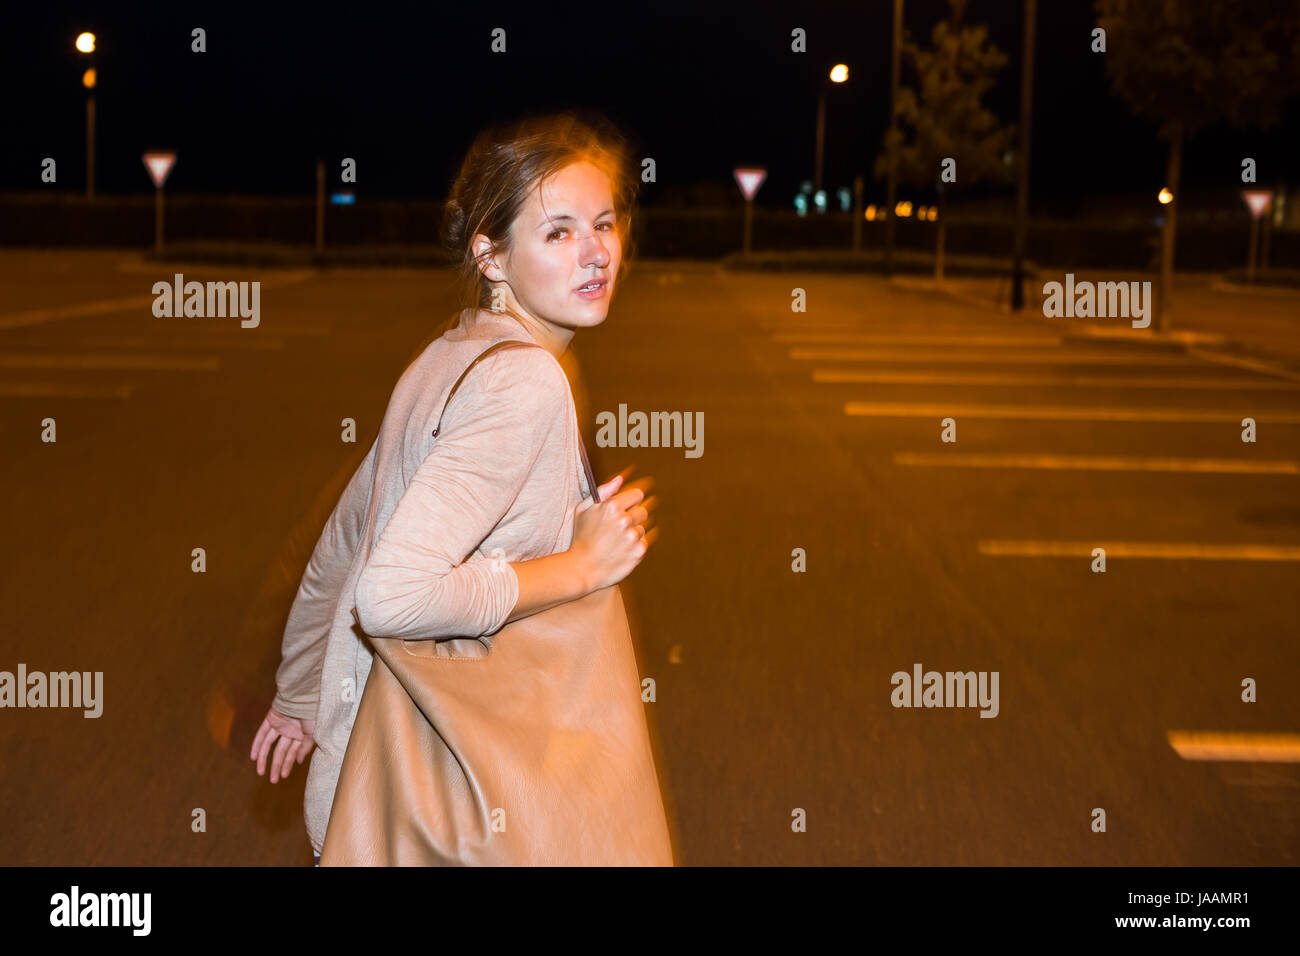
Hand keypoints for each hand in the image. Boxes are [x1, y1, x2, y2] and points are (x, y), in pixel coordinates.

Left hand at [251, 706, 315, 783]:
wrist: (304, 696)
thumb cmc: (313, 713)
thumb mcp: (313, 733)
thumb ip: (305, 747)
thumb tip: (298, 761)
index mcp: (300, 734)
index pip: (292, 752)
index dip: (288, 764)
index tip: (284, 775)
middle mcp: (289, 730)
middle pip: (280, 751)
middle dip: (276, 766)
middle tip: (273, 780)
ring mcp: (279, 725)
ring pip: (268, 745)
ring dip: (264, 759)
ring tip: (261, 772)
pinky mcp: (271, 718)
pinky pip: (261, 733)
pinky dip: (256, 745)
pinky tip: (253, 757)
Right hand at [570, 468, 658, 591]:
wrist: (582, 568)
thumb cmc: (581, 538)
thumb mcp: (583, 510)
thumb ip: (603, 491)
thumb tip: (620, 478)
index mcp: (612, 506)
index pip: (638, 494)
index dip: (632, 500)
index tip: (628, 506)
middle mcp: (625, 519)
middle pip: (643, 510)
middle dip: (634, 515)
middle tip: (622, 525)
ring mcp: (633, 536)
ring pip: (643, 526)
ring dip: (634, 530)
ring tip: (619, 539)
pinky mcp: (639, 551)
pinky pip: (645, 541)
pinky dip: (637, 543)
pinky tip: (623, 548)